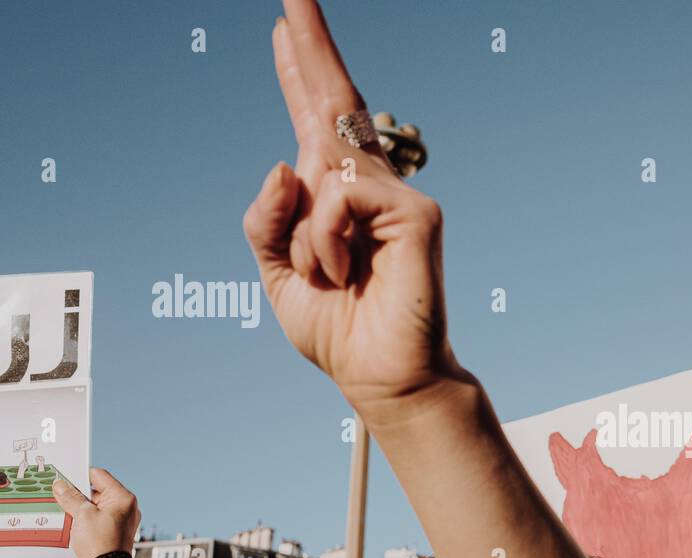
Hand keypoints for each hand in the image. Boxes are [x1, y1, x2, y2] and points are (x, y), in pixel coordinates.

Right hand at [51, 468, 140, 557]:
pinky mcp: (114, 530)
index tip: (64, 480)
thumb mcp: (82, 515)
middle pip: (97, 491)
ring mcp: (121, 519)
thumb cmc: (100, 545)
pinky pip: (97, 517)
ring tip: (71, 516)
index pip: (99, 476)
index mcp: (123, 498)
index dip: (80, 476)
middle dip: (79, 495)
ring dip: (80, 508)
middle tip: (63, 499)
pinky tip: (76, 526)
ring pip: (96, 505)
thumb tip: (62, 486)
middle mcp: (126, 507)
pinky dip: (85, 519)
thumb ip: (71, 497)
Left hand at [242, 0, 465, 425]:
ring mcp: (398, 197)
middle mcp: (369, 188)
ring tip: (329, 279)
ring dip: (302, 237)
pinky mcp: (417, 214)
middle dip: (311, 46)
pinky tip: (342, 273)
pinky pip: (338, 198)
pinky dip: (322, 241)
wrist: (381, 379)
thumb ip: (266, 219)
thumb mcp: (276, 274)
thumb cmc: (339, 331)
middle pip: (335, 103)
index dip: (298, 71)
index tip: (285, 25)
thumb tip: (285, 161)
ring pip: (319, 173)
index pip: (314, 122)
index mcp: (336, 199)